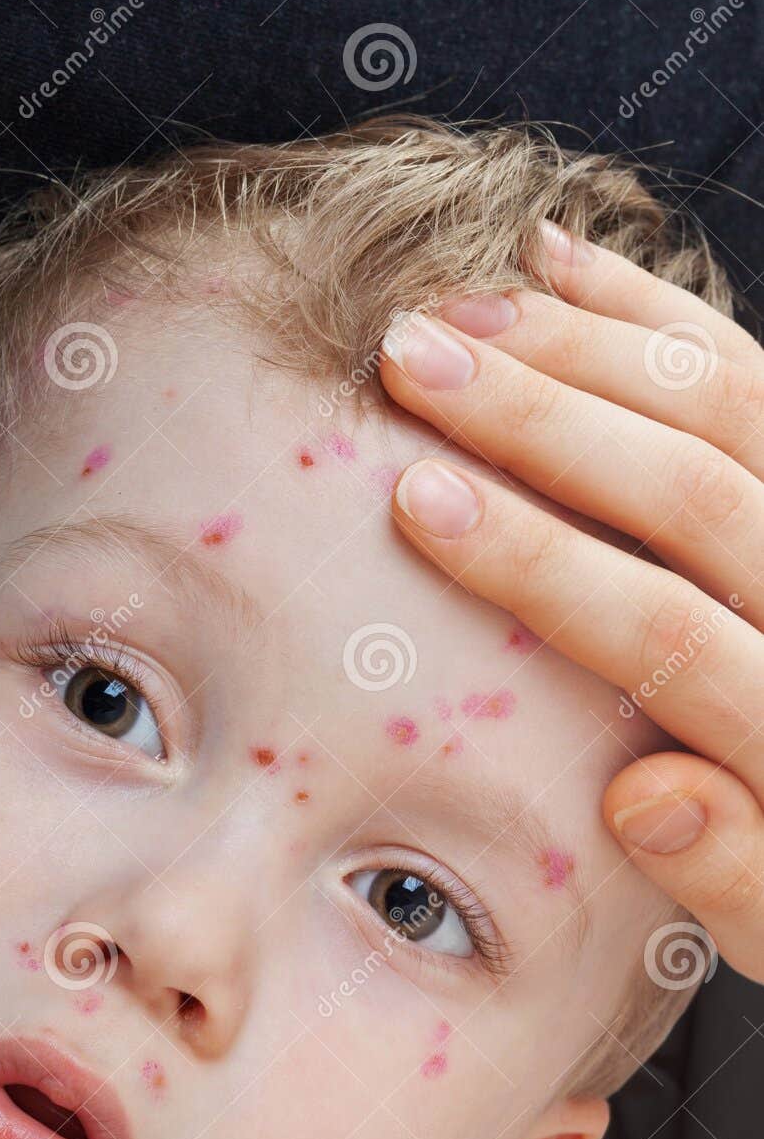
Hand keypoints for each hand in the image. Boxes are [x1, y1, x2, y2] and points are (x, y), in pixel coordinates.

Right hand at [379, 222, 763, 980]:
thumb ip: (735, 874)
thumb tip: (645, 799)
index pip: (667, 630)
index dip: (538, 563)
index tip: (417, 505)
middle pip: (694, 491)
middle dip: (540, 420)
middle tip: (409, 362)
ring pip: (727, 405)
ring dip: (585, 346)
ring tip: (452, 312)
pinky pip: (753, 371)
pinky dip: (654, 311)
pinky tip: (559, 264)